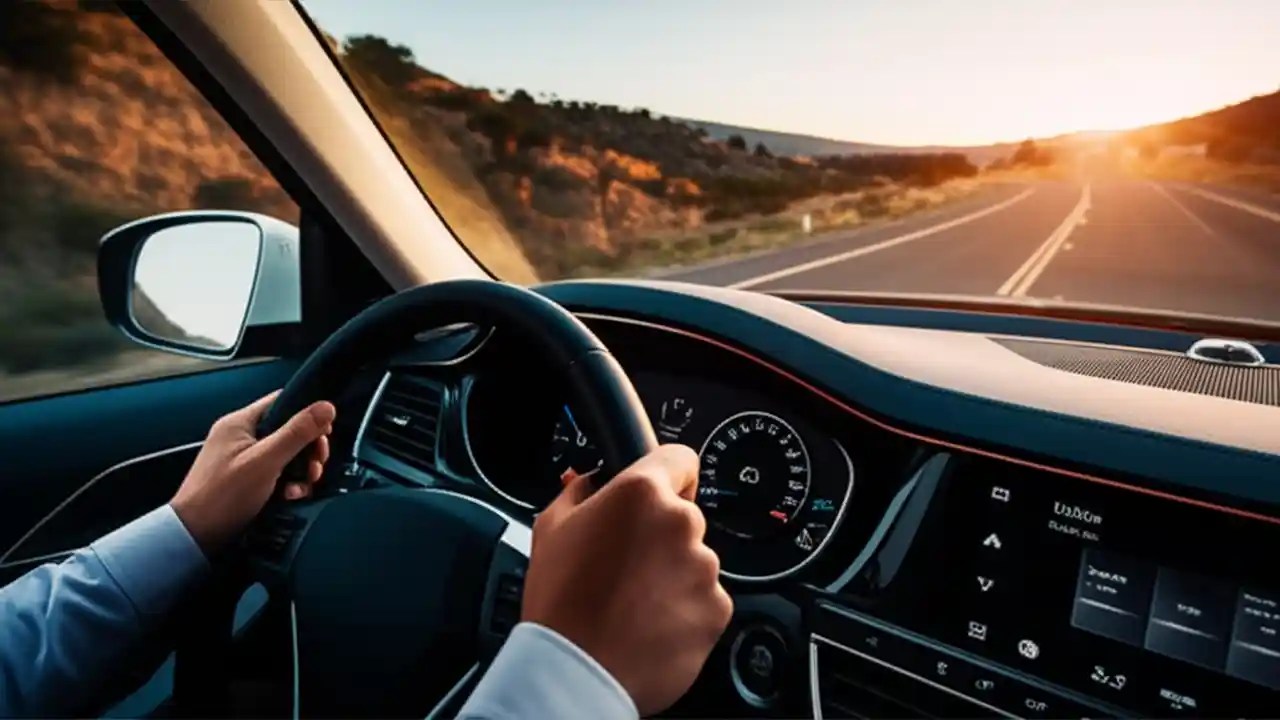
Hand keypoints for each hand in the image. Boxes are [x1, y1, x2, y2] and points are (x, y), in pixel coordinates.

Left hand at [170, 391, 335, 553]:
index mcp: (241, 422)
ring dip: (302, 470)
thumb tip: (327, 406)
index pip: (282, 402)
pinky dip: (290, 484)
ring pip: (287, 454)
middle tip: (317, 466)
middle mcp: (242, 436)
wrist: (193, 536)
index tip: (326, 432)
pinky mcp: (248, 480)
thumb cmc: (224, 495)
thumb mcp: (265, 461)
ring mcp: (244, 459)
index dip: (308, 413)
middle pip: (289, 430)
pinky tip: (291, 496)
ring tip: (304, 486)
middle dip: (309, 448)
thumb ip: (296, 433)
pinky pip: (278, 473)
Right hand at [522, 445, 732, 715]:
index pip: (680, 458)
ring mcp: (703, 567)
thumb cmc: (560, 600)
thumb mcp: (551, 528)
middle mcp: (680, 523)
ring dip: (672, 573)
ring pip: (694, 559)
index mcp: (641, 493)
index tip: (659, 491)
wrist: (576, 670)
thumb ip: (578, 491)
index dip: (667, 474)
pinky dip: (684, 609)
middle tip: (625, 562)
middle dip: (660, 534)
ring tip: (632, 599)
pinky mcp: (717, 608)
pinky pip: (704, 598)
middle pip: (683, 516)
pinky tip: (649, 622)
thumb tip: (589, 480)